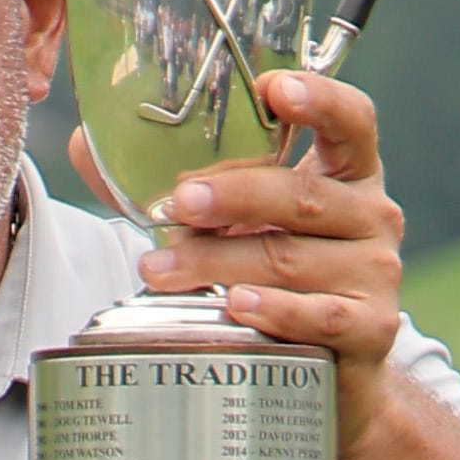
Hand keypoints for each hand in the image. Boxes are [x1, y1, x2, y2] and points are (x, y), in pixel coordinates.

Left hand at [68, 70, 406, 458]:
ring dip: (220, 260)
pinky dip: (273, 309)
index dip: (318, 98)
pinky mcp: (370, 328)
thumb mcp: (236, 221)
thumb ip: (174, 184)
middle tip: (178, 202)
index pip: (351, 119)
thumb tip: (84, 147)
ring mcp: (375, 273)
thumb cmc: (275, 274)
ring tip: (160, 268)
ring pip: (290, 258)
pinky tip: (235, 304)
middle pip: (303, 194)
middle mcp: (372, 215)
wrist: (331, 370)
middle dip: (234, 194)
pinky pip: (317, 314)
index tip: (272, 88)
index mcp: (348, 171)